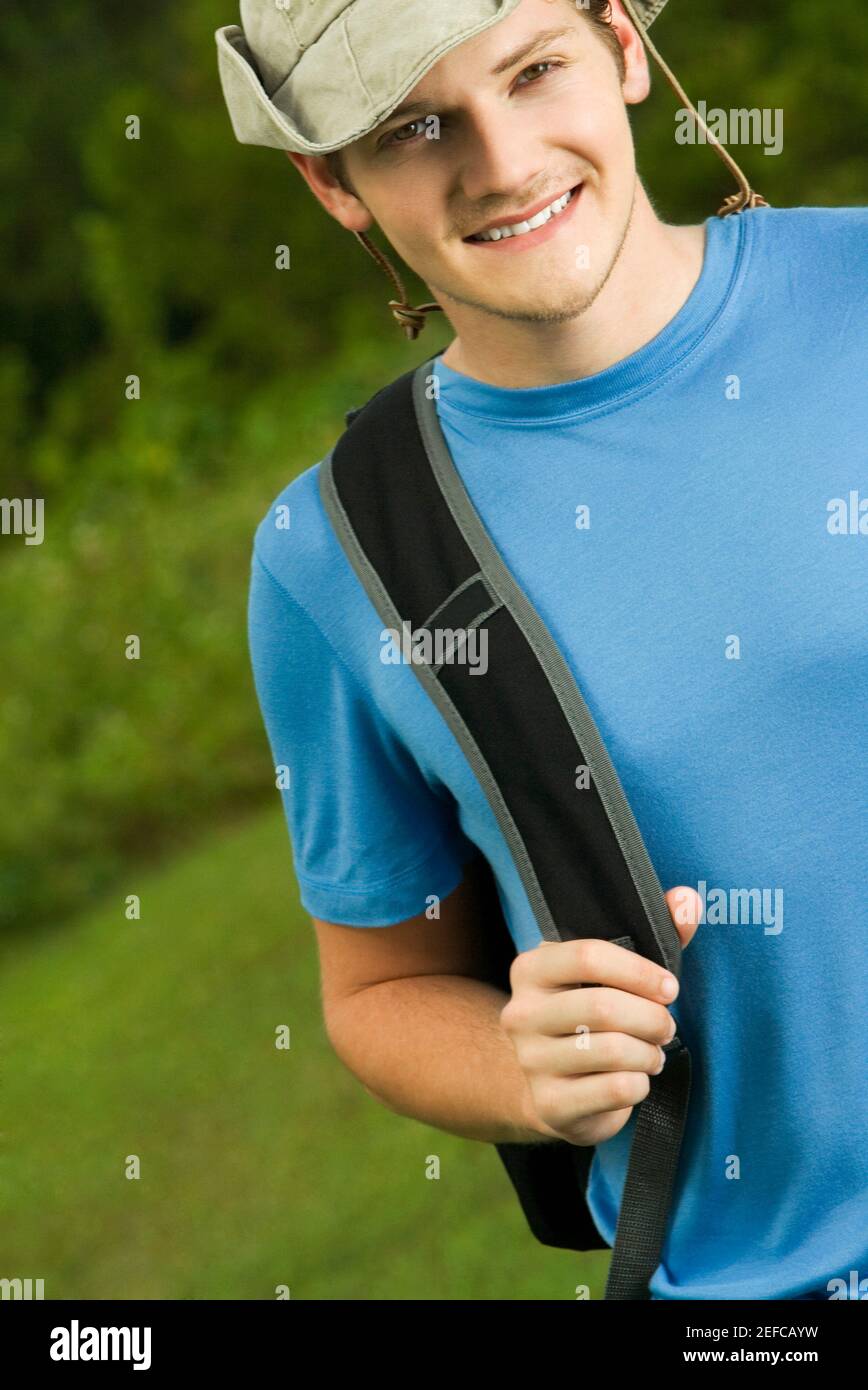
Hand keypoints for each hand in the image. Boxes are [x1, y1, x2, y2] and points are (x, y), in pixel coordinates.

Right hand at [500, 887, 700, 1146]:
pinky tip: (637, 1079)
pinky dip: (640, 1084)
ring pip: (613, 1050)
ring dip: (649, 1053)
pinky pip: (614, 1089)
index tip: (669, 987)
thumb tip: (688, 900)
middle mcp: (520, 1013)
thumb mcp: (615, 974)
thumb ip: (656, 932)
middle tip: (667, 1027)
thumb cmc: (591, 1018)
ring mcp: (529, 1061)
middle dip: (651, 1018)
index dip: (639, 971)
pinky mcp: (548, 1104)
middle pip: (603, 1006)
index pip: (587, 955)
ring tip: (654, 1054)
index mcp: (531, 970)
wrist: (551, 1087)